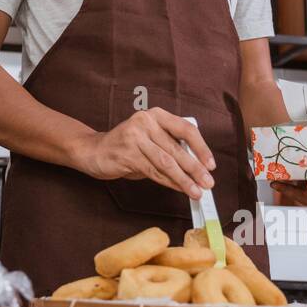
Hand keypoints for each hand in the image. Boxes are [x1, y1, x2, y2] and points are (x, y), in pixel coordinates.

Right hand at [72, 107, 214, 199]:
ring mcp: (135, 137)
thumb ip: (170, 147)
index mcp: (156, 115)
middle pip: (177, 149)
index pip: (186, 129)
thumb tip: (198, 167)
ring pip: (166, 162)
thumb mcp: (151, 139)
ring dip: (184, 179)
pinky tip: (178, 189)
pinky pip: (153, 171)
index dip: (201, 147)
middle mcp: (145, 122)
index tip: (211, 164)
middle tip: (208, 183)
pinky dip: (169, 182)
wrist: (95, 151)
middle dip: (195, 169)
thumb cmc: (128, 147)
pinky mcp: (127, 154)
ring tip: (196, 191)